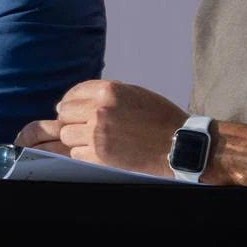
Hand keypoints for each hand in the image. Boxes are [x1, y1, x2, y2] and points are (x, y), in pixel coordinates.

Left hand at [16, 80, 186, 175]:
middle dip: (71, 120)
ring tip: (92, 139)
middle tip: (82, 125)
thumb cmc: (160, 118)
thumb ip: (104, 94)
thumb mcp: (133, 94)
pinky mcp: (99, 155)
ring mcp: (97, 134)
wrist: (181, 145)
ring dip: (76, 137)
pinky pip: (76, 152)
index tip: (71, 108)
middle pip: (65, 114)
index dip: (70, 102)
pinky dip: (84, 153)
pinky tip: (99, 151)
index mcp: (108, 91)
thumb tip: (75, 99)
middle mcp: (99, 110)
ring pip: (67, 134)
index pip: (73, 94)